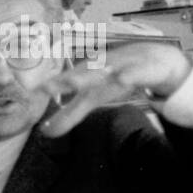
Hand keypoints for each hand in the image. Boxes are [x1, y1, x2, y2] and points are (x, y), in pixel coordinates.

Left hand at [39, 41, 192, 136]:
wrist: (158, 60)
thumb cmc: (118, 78)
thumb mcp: (94, 98)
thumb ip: (70, 114)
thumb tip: (44, 132)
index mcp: (89, 74)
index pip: (68, 79)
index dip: (53, 85)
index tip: (34, 91)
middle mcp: (104, 67)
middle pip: (85, 72)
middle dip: (68, 78)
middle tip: (49, 86)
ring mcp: (126, 65)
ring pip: (110, 69)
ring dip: (96, 72)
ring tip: (76, 81)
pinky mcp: (147, 68)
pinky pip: (140, 72)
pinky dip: (132, 74)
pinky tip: (124, 78)